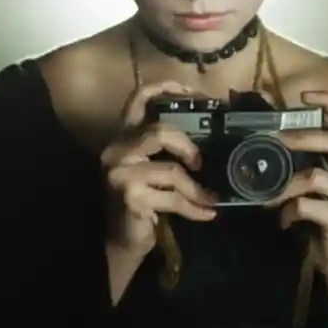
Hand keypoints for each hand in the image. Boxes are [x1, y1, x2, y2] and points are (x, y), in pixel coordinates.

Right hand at [100, 80, 218, 258]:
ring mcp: (120, 174)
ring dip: (195, 187)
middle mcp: (116, 149)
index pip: (137, 99)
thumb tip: (210, 136)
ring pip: (170, 169)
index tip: (192, 92)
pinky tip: (207, 213)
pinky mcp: (130, 197)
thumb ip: (167, 149)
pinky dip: (194, 207)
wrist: (119, 240)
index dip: (164, 87)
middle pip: (159, 131)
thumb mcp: (151, 167)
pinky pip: (172, 198)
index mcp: (123, 136)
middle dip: (188, 146)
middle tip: (201, 163)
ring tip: (210, 197)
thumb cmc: (141, 199)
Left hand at [265, 90, 327, 272]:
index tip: (304, 95)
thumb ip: (295, 160)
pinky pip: (306, 205)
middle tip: (277, 140)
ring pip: (314, 176)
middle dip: (302, 137)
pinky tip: (283, 220)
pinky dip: (287, 212)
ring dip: (285, 187)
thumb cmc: (317, 213)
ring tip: (270, 198)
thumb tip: (265, 134)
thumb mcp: (307, 182)